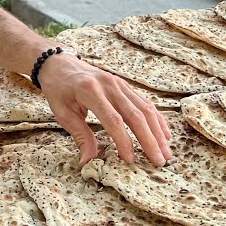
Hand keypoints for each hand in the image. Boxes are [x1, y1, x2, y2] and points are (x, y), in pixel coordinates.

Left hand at [38, 54, 172, 166]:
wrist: (60, 63)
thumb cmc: (59, 89)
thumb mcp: (62, 113)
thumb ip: (79, 136)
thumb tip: (88, 162)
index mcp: (90, 91)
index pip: (113, 119)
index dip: (124, 141)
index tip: (130, 160)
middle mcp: (110, 85)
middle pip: (136, 115)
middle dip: (149, 140)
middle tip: (158, 162)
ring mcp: (120, 83)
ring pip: (145, 109)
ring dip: (158, 132)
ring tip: (166, 153)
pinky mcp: (126, 85)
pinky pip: (145, 102)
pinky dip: (157, 119)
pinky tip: (164, 135)